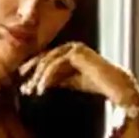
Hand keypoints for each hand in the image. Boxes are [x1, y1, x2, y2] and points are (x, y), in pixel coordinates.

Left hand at [19, 42, 138, 105]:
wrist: (115, 84)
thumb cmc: (95, 84)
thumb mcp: (70, 81)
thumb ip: (56, 79)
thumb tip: (36, 83)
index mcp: (69, 51)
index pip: (46, 58)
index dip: (33, 69)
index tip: (23, 82)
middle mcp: (71, 46)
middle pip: (45, 57)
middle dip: (33, 72)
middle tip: (23, 86)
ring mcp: (74, 47)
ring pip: (49, 61)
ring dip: (39, 77)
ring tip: (33, 90)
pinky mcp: (77, 52)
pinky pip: (56, 64)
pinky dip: (47, 77)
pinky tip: (42, 88)